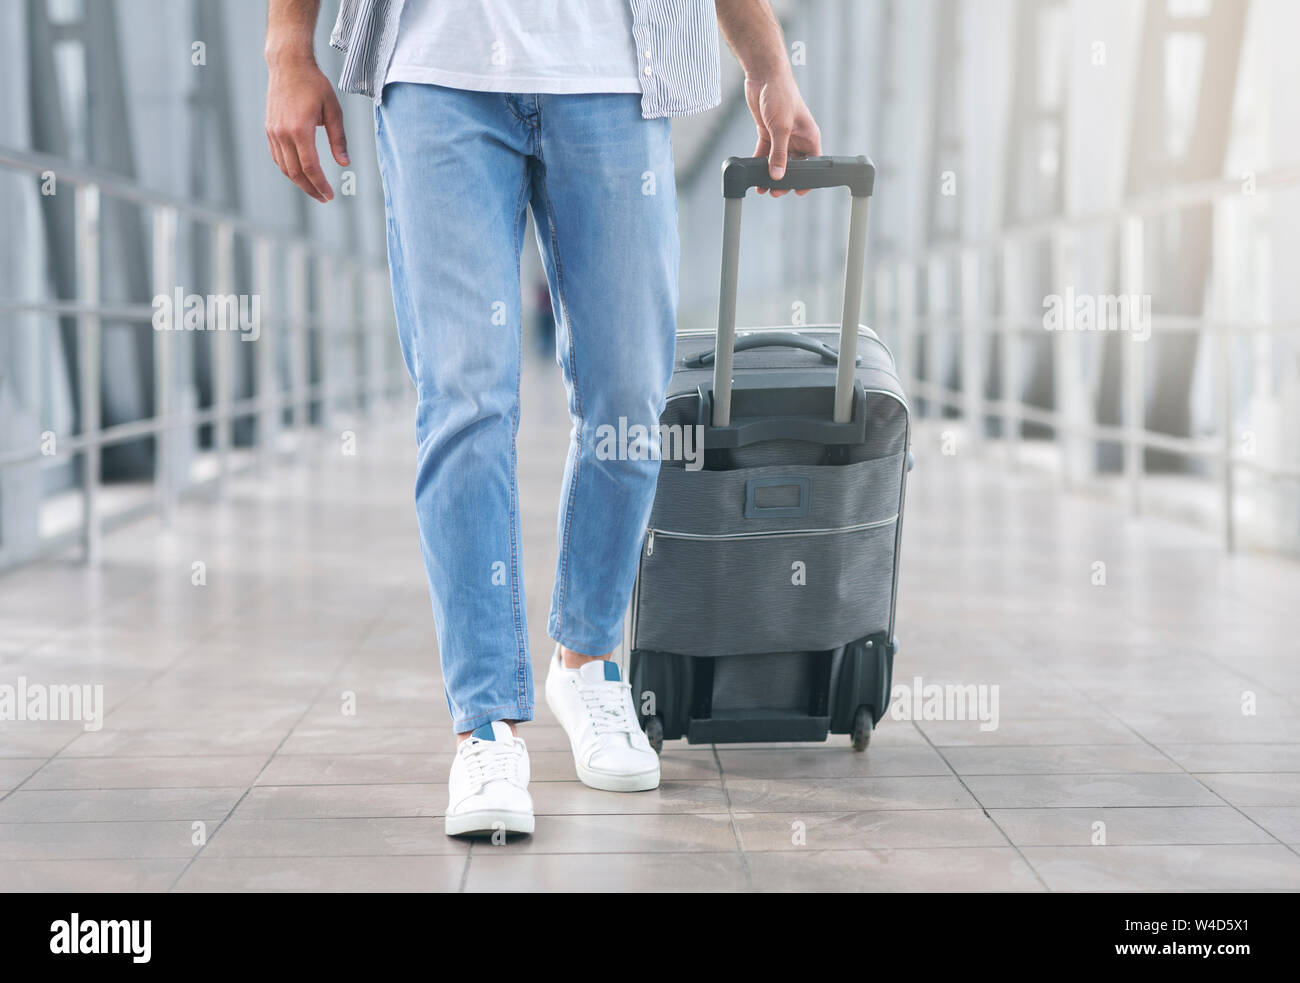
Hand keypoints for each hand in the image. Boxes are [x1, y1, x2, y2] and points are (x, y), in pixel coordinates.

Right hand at [265, 55, 348, 201]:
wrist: (288, 65)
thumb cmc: (314, 84)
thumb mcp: (334, 110)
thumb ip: (339, 139)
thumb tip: (344, 163)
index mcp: (300, 129)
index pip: (310, 167)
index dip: (321, 185)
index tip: (330, 196)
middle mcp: (283, 133)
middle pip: (296, 172)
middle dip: (311, 189)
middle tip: (324, 198)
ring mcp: (273, 132)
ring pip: (284, 167)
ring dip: (299, 182)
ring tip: (314, 189)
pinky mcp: (269, 129)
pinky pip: (277, 157)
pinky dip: (289, 169)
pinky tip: (300, 173)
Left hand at [744, 74, 821, 196]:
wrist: (764, 76)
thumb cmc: (781, 95)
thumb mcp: (781, 128)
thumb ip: (779, 154)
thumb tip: (778, 176)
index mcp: (809, 136)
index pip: (812, 163)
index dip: (807, 178)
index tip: (798, 191)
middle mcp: (797, 138)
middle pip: (793, 166)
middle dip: (784, 180)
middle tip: (775, 192)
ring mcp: (782, 136)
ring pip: (777, 162)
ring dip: (769, 174)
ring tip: (762, 188)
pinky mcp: (768, 133)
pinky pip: (764, 153)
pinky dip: (759, 163)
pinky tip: (752, 173)